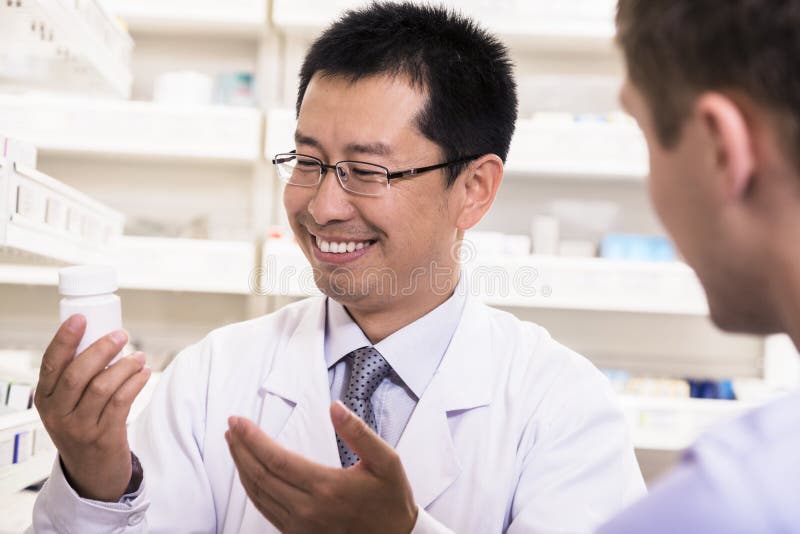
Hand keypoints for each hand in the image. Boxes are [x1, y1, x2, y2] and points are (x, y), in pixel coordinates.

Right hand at [34, 314, 150, 500]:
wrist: (92, 471)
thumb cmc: (83, 425)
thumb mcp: (67, 404)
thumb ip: (76, 376)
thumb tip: (102, 335)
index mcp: (45, 399)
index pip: (50, 364)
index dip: (64, 339)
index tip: (81, 318)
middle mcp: (58, 414)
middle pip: (77, 374)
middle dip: (101, 349)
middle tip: (121, 334)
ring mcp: (80, 427)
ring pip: (102, 387)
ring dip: (124, 366)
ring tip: (139, 356)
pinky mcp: (104, 437)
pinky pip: (121, 403)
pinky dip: (135, 383)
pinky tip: (144, 373)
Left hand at [226, 400, 417, 533]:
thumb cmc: (391, 499)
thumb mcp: (386, 461)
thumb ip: (359, 433)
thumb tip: (335, 407)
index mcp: (326, 487)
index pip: (276, 460)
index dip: (252, 439)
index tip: (238, 421)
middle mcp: (307, 509)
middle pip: (260, 476)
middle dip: (240, 449)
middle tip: (231, 428)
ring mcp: (300, 526)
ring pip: (258, 495)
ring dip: (241, 468)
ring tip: (234, 445)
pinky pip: (265, 510)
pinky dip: (252, 488)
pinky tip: (249, 473)